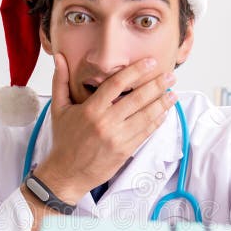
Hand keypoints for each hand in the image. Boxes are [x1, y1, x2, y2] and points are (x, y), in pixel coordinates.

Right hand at [33, 53, 177, 203]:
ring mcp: (118, 138)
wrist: (67, 174)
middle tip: (170, 76)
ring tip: (173, 94)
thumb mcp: (58, 109)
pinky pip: (145, 133)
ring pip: (146, 117)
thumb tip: (59, 57)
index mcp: (91, 110)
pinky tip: (164, 113)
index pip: (117, 84)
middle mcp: (106, 123)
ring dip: (162, 104)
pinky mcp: (125, 151)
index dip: (136, 71)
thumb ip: (60, 81)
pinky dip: (156, 122)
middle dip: (157, 86)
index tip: (150, 62)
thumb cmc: (64, 141)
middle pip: (137, 99)